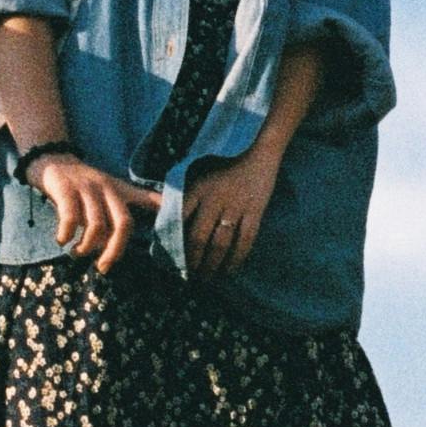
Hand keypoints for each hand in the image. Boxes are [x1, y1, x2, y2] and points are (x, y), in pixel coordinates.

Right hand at [25, 148, 159, 272]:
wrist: (52, 159)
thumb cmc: (84, 182)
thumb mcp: (113, 187)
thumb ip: (136, 199)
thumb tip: (164, 209)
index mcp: (120, 190)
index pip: (147, 203)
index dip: (160, 216)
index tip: (172, 233)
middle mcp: (107, 188)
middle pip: (123, 223)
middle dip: (115, 250)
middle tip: (103, 267)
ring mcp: (86, 188)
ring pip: (97, 224)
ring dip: (87, 246)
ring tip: (77, 253)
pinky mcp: (65, 189)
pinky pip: (70, 217)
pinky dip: (66, 234)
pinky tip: (61, 240)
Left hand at [182, 147, 280, 275]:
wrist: (257, 149)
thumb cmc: (226, 161)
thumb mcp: (200, 172)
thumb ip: (187, 194)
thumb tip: (168, 217)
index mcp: (198, 189)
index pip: (180, 221)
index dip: (175, 243)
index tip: (171, 258)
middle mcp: (214, 200)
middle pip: (198, 238)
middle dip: (193, 261)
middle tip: (190, 276)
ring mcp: (235, 207)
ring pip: (220, 243)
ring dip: (212, 264)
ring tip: (208, 277)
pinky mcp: (255, 211)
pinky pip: (245, 240)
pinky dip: (237, 257)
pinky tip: (231, 269)